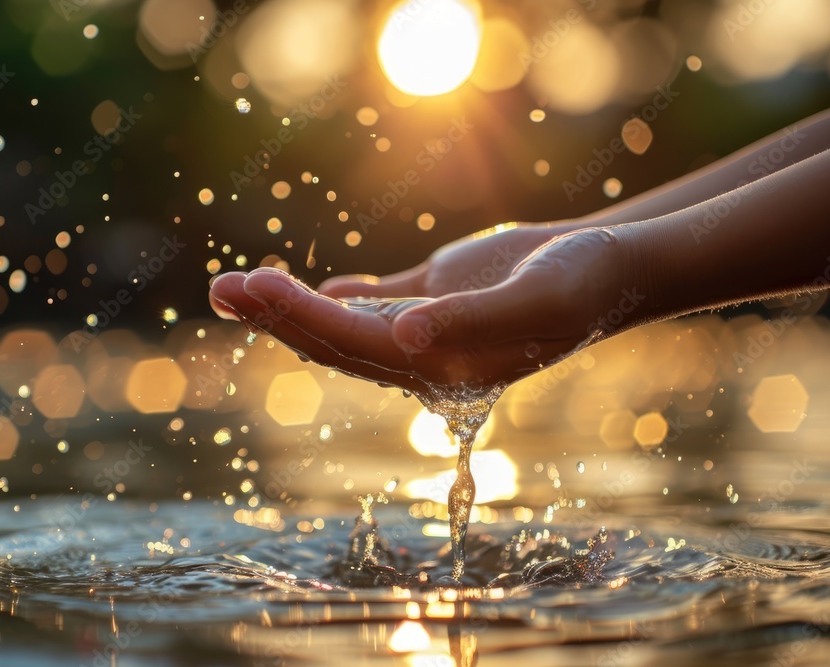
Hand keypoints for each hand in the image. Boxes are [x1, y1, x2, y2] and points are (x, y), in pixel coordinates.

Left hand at [210, 226, 631, 393]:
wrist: (611, 269)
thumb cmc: (580, 284)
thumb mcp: (532, 299)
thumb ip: (467, 320)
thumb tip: (401, 333)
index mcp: (440, 363)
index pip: (353, 344)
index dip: (300, 318)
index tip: (252, 286)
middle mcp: (423, 355)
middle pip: (334, 339)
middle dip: (276, 316)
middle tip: (219, 287)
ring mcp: (426, 330)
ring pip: (344, 323)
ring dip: (291, 305)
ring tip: (237, 285)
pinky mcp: (434, 301)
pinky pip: (375, 303)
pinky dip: (337, 297)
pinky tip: (309, 286)